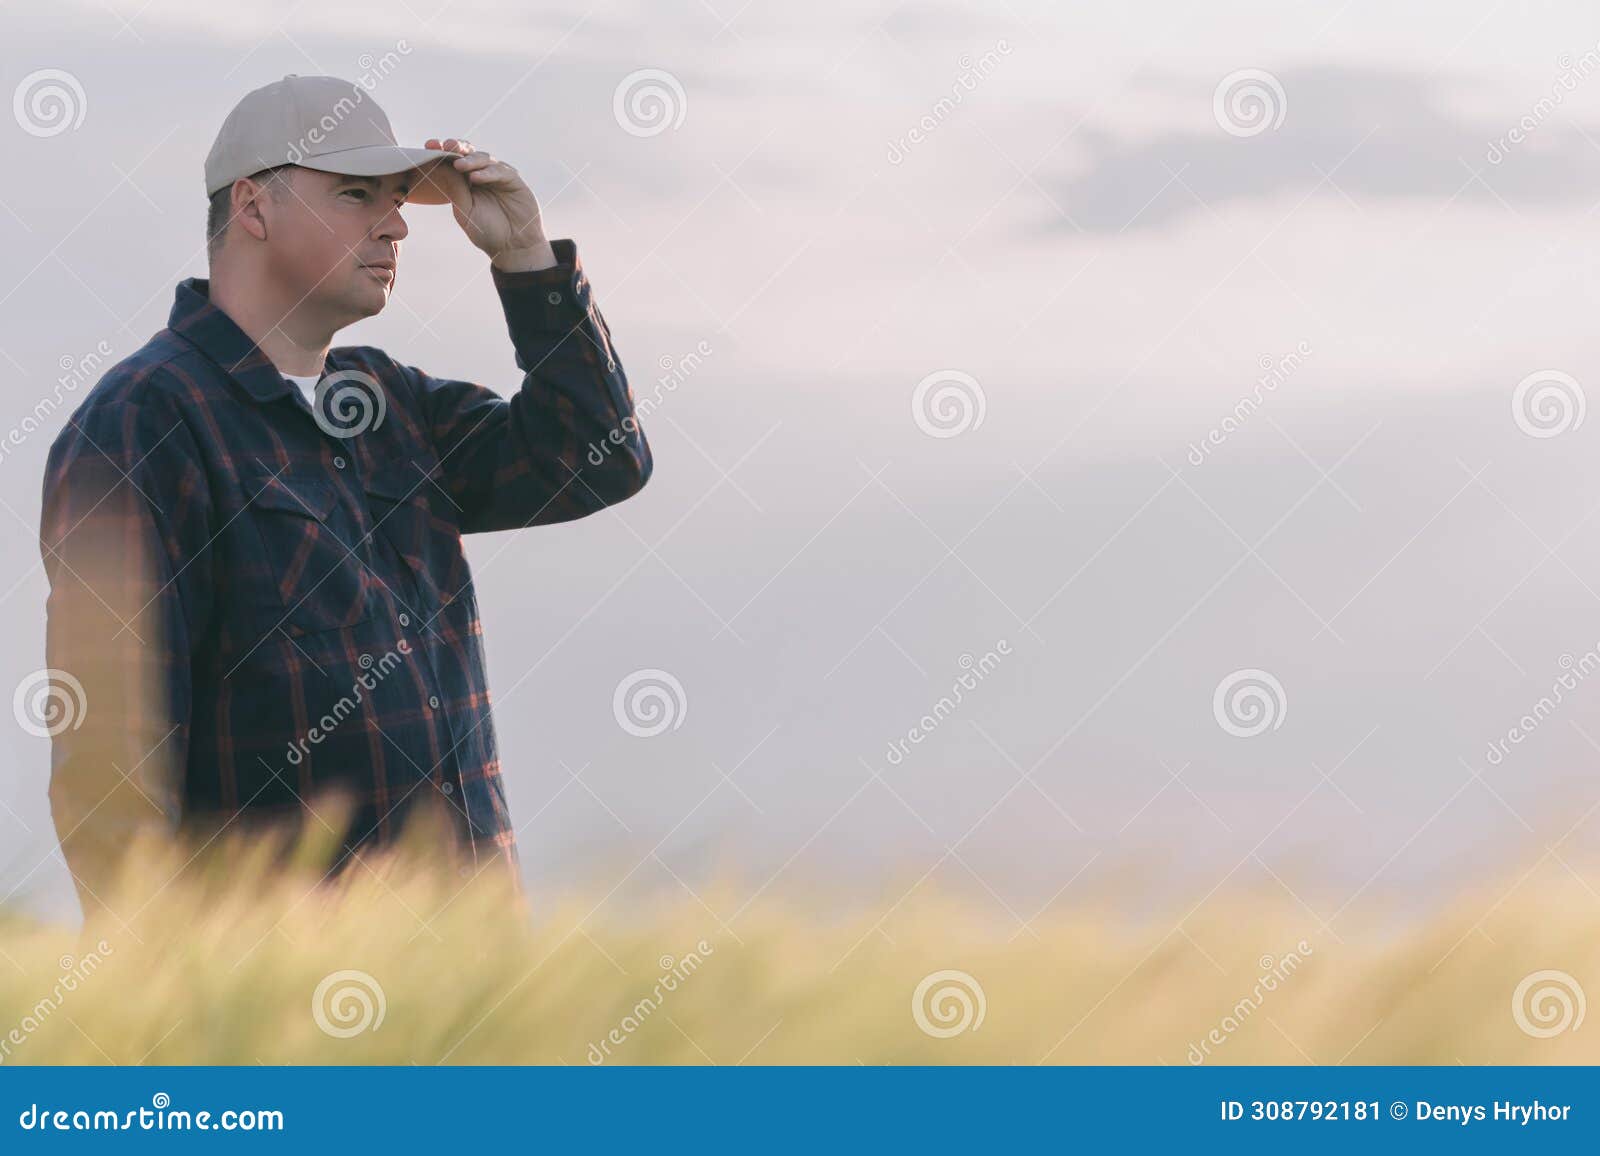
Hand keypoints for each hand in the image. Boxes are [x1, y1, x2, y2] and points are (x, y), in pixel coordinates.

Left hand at [422, 138, 552, 269]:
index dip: (441, 151)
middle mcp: (481, 175)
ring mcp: (498, 176)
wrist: (512, 247)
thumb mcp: (464, 211)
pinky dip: (487, 173)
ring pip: (483, 159)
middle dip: (457, 147)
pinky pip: (500, 171)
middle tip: (447, 145)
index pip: (452, 161)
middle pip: (468, 154)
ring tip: (459, 165)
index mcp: (465, 181)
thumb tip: (440, 167)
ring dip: (470, 160)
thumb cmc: (487, 231)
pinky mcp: (513, 180)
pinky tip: (476, 178)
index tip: (429, 146)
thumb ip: (454, 190)